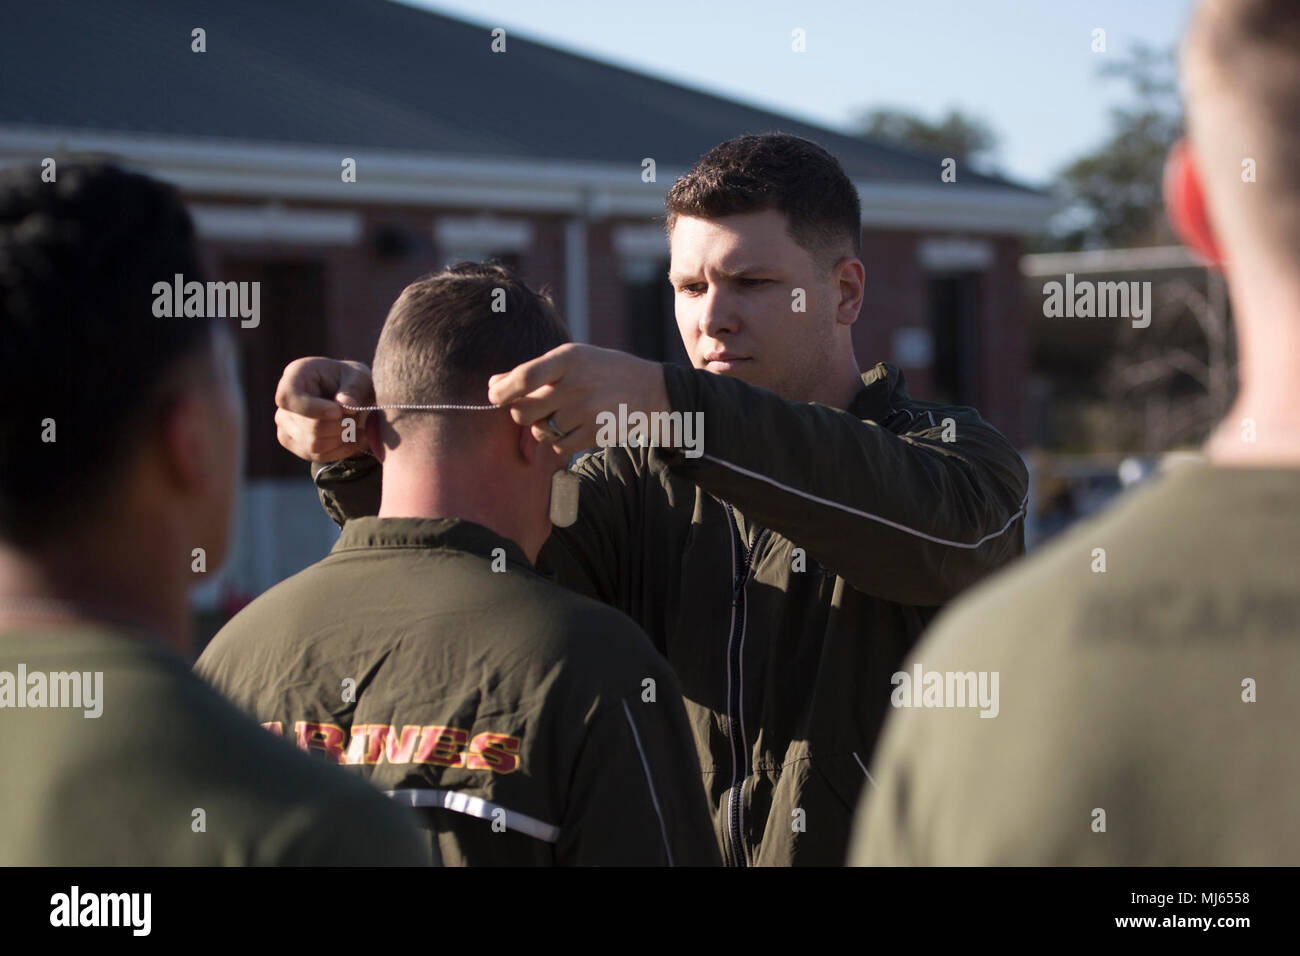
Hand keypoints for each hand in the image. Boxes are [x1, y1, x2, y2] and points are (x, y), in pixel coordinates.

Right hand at [273, 357, 374, 461]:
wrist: (351, 398)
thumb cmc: (354, 382)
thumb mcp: (360, 378)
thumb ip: (354, 389)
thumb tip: (347, 406)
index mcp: (297, 374)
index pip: (288, 398)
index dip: (312, 409)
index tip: (338, 412)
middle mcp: (285, 401)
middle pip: (309, 427)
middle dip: (340, 425)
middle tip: (355, 415)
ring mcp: (284, 424)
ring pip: (314, 445)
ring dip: (342, 438)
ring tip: (354, 424)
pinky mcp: (292, 442)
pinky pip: (317, 455)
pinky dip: (341, 450)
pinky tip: (352, 437)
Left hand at [487, 343, 670, 454]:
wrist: (648, 389)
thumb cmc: (600, 371)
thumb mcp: (571, 360)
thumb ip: (533, 372)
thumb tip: (493, 385)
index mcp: (568, 359)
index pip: (524, 377)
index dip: (502, 391)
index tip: (494, 396)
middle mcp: (577, 384)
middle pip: (524, 412)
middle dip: (521, 414)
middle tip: (533, 409)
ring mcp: (587, 411)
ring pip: (540, 432)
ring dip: (545, 428)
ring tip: (565, 415)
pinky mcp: (596, 434)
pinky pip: (559, 448)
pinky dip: (561, 443)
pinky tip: (577, 428)